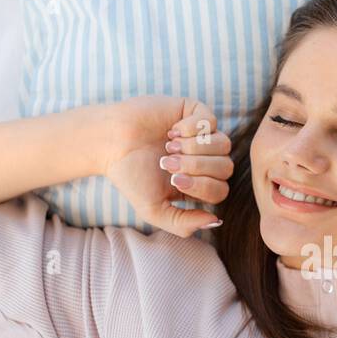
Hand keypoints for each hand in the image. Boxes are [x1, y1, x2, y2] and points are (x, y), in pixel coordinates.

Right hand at [100, 96, 232, 237]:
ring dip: (195, 148)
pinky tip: (171, 131)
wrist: (111, 143)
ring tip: (169, 147)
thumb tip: (215, 220)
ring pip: (223, 144)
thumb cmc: (131, 176)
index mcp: (198, 184)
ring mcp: (202, 136)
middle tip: (166, 162)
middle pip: (226, 167)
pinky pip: (212, 121)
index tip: (173, 180)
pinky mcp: (195, 113)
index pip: (220, 190)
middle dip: (195, 167)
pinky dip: (191, 128)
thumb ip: (183, 224)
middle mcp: (204, 160)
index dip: (202, 186)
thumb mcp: (154, 211)